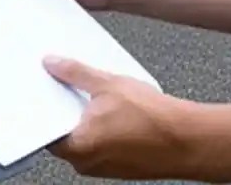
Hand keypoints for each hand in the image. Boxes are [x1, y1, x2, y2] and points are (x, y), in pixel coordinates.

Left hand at [43, 56, 193, 179]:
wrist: (192, 140)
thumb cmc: (154, 119)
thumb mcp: (107, 84)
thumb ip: (74, 72)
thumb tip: (53, 64)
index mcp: (77, 147)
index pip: (43, 131)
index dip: (40, 111)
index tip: (39, 94)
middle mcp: (87, 163)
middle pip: (62, 135)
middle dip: (63, 112)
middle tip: (65, 89)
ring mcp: (105, 167)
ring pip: (84, 141)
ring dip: (84, 121)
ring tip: (93, 99)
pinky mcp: (122, 167)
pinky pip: (102, 146)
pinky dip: (102, 130)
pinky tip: (111, 113)